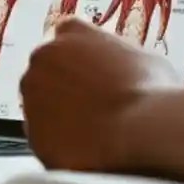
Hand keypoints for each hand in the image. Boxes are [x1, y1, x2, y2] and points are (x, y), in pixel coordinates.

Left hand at [20, 17, 175, 171]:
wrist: (141, 133)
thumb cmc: (152, 93)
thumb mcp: (143, 59)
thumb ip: (118, 58)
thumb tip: (121, 69)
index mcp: (71, 33)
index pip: (67, 35)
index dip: (81, 57)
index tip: (94, 73)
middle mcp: (42, 58)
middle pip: (48, 71)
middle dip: (65, 87)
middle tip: (97, 107)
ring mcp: (31, 95)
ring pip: (42, 106)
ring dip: (60, 116)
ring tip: (97, 132)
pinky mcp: (31, 131)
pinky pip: (45, 138)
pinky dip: (61, 144)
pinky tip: (88, 151)